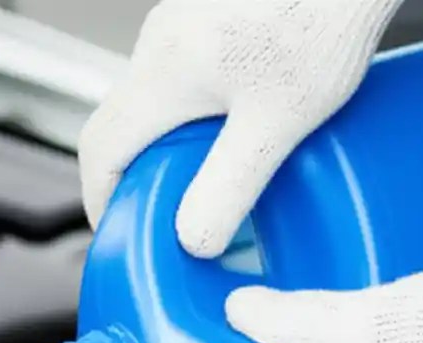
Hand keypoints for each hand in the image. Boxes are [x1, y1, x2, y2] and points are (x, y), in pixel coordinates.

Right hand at [79, 0, 403, 257]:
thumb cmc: (322, 23)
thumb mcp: (277, 125)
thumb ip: (229, 188)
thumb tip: (194, 239)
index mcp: (162, 74)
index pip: (99, 149)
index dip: (100, 199)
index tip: (117, 230)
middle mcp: (159, 43)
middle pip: (119, 123)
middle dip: (131, 174)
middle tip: (159, 213)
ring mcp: (181, 23)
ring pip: (150, 98)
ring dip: (164, 141)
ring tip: (206, 176)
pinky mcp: (208, 14)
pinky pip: (180, 74)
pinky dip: (189, 112)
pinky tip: (236, 125)